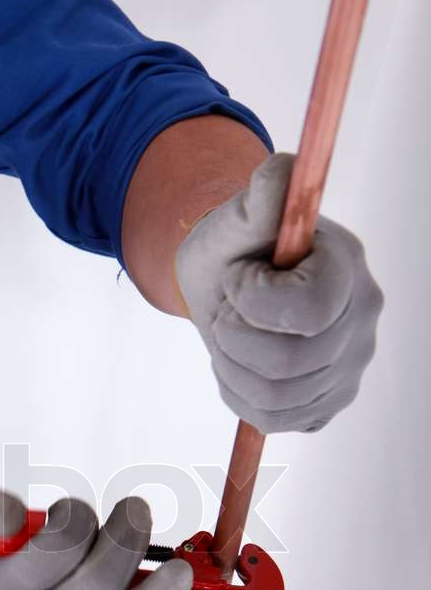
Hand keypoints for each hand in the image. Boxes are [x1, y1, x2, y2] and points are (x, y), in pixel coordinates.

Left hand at [175, 152, 382, 433]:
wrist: (229, 285)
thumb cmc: (232, 248)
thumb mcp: (235, 217)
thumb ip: (261, 194)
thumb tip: (281, 168)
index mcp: (346, 265)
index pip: (310, 309)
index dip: (255, 302)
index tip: (237, 281)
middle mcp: (362, 319)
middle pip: (288, 362)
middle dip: (234, 337)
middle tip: (226, 310)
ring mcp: (350, 366)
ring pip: (276, 397)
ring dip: (231, 367)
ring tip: (230, 335)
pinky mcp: (328, 402)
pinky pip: (275, 420)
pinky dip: (240, 395)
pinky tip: (241, 364)